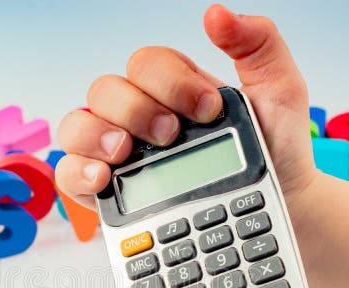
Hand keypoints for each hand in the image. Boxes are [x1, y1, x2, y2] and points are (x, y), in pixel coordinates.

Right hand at [56, 3, 315, 215]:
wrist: (280, 207)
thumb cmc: (275, 150)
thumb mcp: (280, 90)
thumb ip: (258, 43)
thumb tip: (215, 15)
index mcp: (172, 89)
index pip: (147, 64)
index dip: (171, 82)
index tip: (208, 111)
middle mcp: (139, 117)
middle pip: (105, 91)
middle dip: (136, 109)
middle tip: (171, 136)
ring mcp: (119, 155)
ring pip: (76, 127)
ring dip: (95, 135)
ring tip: (124, 152)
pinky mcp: (108, 195)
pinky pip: (68, 175)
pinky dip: (77, 173)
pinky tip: (103, 179)